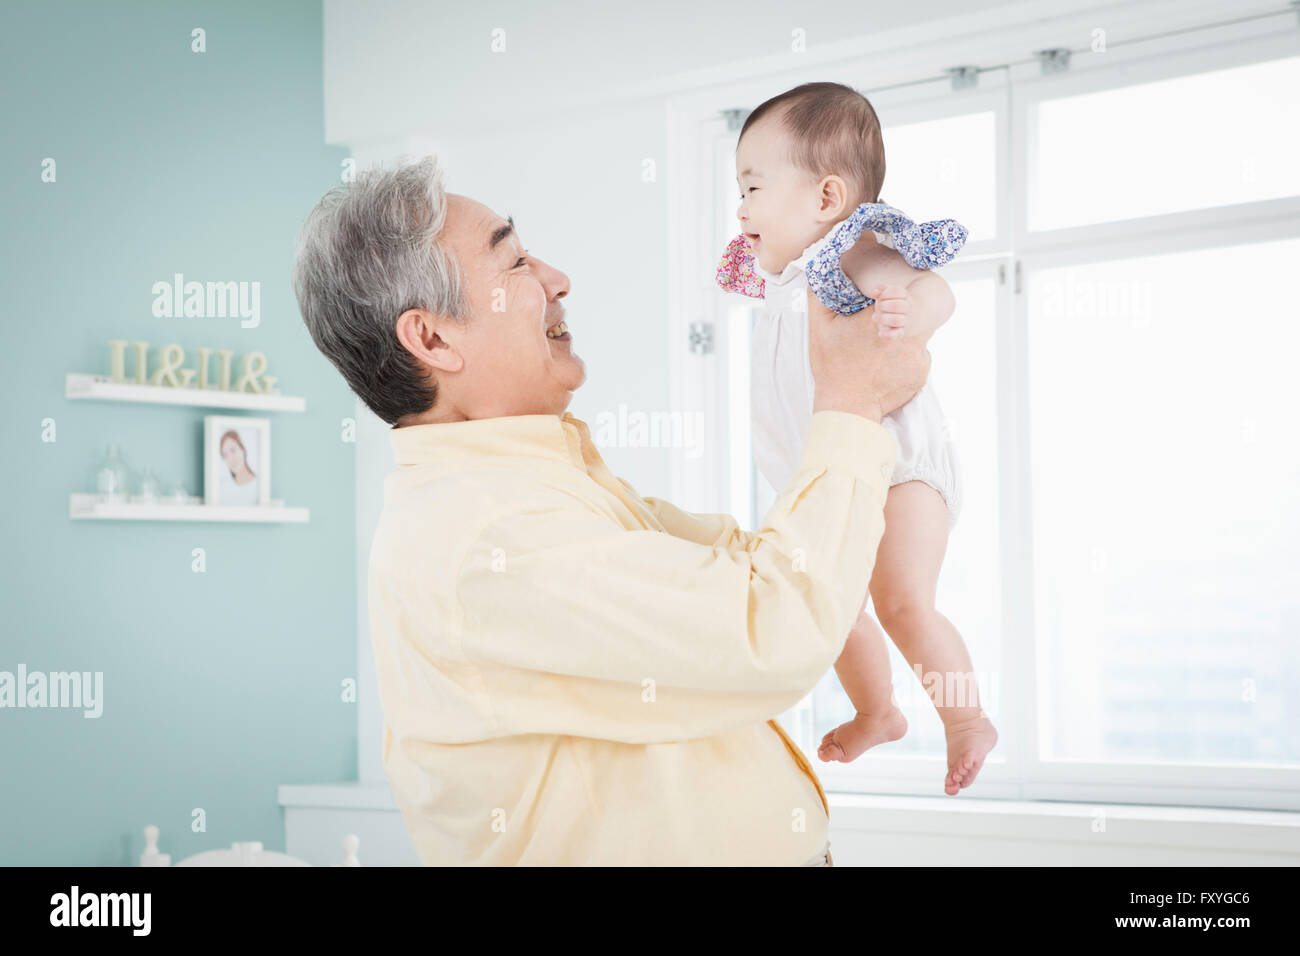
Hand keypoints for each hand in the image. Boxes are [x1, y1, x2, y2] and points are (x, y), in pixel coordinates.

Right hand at [808, 286, 930, 421]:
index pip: (896, 293)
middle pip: (913, 312)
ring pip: (920, 334)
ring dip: (908, 337)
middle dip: (903, 317)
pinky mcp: (920, 370)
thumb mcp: (820, 329)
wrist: (848, 406)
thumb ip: (820, 298)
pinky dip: (909, 359)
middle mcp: (901, 332)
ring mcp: (914, 352)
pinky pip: (921, 356)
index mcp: (878, 318)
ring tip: (887, 352)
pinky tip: (891, 367)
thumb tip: (818, 277)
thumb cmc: (833, 369)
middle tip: (887, 329)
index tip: (882, 305)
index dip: (890, 298)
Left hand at [868, 285, 908, 338]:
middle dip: (884, 306)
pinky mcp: (899, 332)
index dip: (886, 293)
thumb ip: (882, 289)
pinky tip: (880, 333)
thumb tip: (874, 292)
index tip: (880, 297)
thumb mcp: (889, 293)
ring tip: (874, 317)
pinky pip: (896, 335)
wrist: (908, 317)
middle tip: (878, 307)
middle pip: (897, 306)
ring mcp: (905, 321)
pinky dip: (888, 335)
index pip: (897, 291)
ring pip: (897, 320)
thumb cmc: (892, 302)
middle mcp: (907, 308)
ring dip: (884, 319)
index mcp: (905, 297)